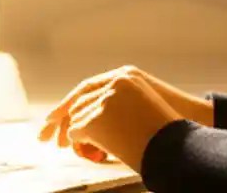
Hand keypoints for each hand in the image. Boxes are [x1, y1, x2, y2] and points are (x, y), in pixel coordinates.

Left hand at [38, 65, 209, 165]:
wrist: (182, 135)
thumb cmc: (167, 125)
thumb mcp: (144, 105)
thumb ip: (121, 106)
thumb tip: (99, 122)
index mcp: (126, 75)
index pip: (88, 86)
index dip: (70, 101)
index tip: (55, 115)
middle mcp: (114, 81)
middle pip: (77, 100)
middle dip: (60, 118)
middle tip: (44, 134)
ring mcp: (106, 98)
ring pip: (77, 116)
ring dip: (73, 134)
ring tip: (69, 147)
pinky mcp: (100, 117)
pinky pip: (78, 131)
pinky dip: (78, 142)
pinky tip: (82, 150)